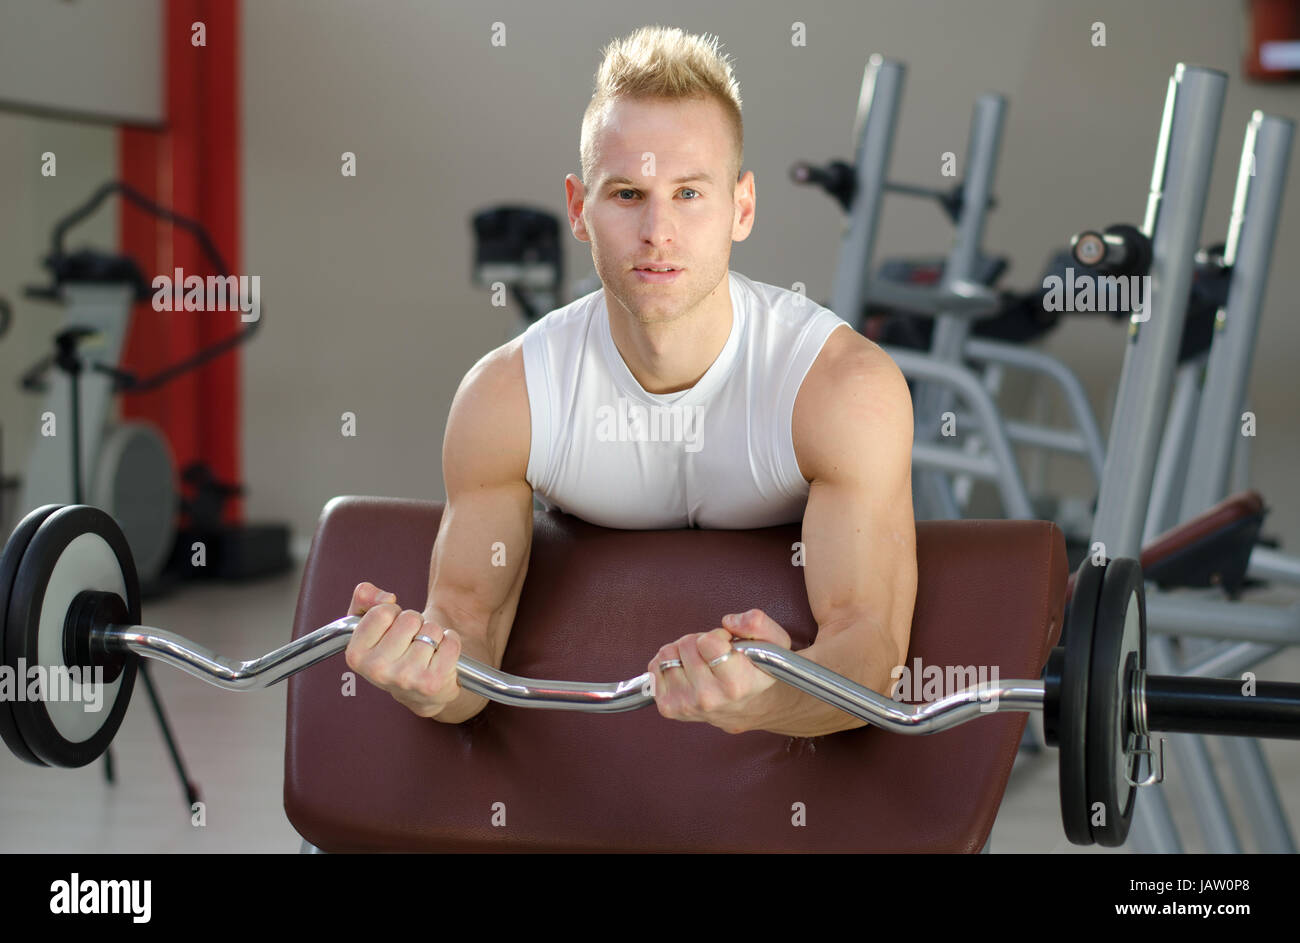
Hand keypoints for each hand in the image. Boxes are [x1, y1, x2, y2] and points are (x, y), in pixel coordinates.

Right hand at [343, 582, 461, 717]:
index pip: (382, 612)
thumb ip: (365, 597)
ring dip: (433, 633)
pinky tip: (440, 655)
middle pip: (409, 618)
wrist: (419, 692)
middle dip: (415, 622)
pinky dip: (450, 641)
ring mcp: (405, 678)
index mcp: (356, 655)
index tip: (392, 627)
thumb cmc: (392, 650)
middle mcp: (377, 670)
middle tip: (411, 639)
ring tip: (425, 649)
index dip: (393, 612)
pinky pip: (451, 642)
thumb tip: (387, 598)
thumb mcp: (368, 622)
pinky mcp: (432, 682)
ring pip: (431, 629)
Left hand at [648, 609, 791, 733]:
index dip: (716, 636)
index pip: (707, 642)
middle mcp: (709, 698)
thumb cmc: (759, 671)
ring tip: (701, 663)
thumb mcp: (774, 642)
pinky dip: (669, 664)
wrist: (750, 706)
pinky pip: (654, 667)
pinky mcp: (668, 707)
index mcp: (735, 684)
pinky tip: (687, 672)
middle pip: (685, 645)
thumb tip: (729, 621)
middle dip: (699, 642)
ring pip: (667, 655)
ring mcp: (686, 705)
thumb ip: (758, 623)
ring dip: (683, 653)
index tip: (726, 646)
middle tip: (714, 655)